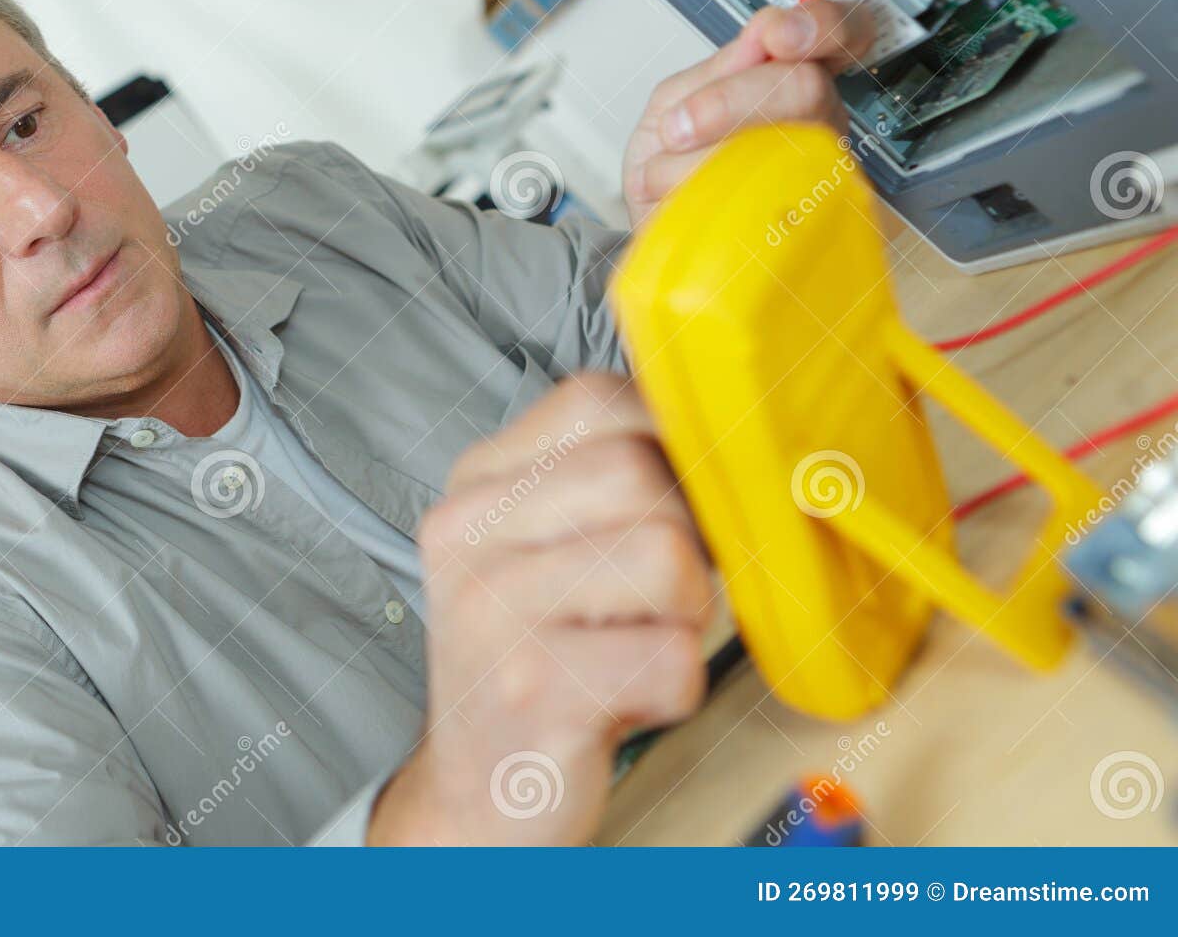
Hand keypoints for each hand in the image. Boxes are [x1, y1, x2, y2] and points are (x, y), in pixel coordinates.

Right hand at [368, 372, 712, 844]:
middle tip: (656, 598)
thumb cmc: (537, 662)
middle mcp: (467, 535)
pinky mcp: (535, 691)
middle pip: (640, 474)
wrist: (477, 795)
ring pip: (667, 557)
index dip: (670, 447)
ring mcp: (493, 612)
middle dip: (683, 540)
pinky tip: (624, 701)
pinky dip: (676, 690)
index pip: (597, 400)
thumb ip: (604, 481)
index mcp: (475, 487)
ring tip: (635, 647)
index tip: (675, 506)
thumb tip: (727, 432)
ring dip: (684, 615)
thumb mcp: (541, 552)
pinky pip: (674, 659)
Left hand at [621, 1, 875, 225]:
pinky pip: (751, 201)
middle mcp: (818, 124)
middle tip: (679, 127)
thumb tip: (765, 35)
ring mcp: (816, 175)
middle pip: (806, 87)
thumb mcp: (676, 100)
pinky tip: (682, 201)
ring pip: (773, 147)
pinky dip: (692, 195)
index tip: (775, 36)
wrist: (652, 223)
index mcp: (793, 82)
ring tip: (668, 171)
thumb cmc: (670, 162)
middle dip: (728, 102)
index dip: (824, 25)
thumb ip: (720, 68)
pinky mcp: (797, 228)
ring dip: (691, 160)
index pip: (845, 34)